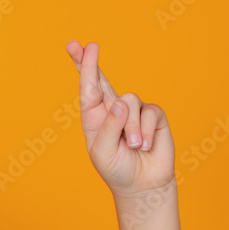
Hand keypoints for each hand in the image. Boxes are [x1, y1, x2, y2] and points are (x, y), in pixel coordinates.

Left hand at [65, 41, 175, 199]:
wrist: (143, 184)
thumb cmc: (117, 170)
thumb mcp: (103, 152)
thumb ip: (109, 128)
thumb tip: (120, 102)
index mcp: (94, 119)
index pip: (87, 89)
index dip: (82, 67)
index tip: (74, 46)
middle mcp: (112, 111)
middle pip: (102, 80)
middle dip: (93, 62)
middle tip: (88, 44)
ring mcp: (133, 111)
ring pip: (129, 100)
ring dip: (130, 127)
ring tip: (133, 146)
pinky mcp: (153, 115)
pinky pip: (148, 112)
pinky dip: (144, 131)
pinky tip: (144, 146)